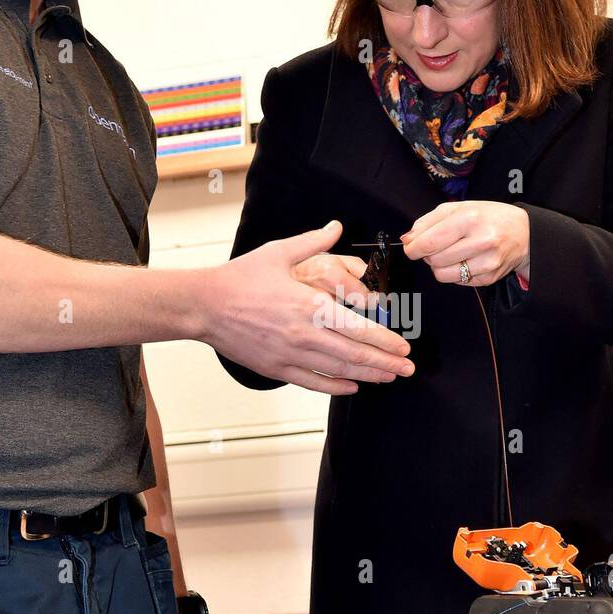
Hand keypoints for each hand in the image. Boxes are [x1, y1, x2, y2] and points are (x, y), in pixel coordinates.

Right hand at [199, 221, 413, 395]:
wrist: (204, 306)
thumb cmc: (239, 278)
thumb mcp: (279, 252)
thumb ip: (313, 242)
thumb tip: (337, 226)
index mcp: (309, 305)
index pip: (358, 328)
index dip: (385, 341)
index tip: (403, 347)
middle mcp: (303, 334)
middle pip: (354, 354)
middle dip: (386, 362)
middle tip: (408, 368)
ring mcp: (290, 355)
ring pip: (338, 371)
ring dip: (368, 375)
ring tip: (389, 377)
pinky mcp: (276, 369)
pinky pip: (313, 383)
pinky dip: (336, 386)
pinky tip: (353, 386)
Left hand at [402, 202, 529, 286]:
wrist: (524, 233)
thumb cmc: (488, 217)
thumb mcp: (459, 208)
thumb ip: (429, 221)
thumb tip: (407, 239)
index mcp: (470, 218)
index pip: (430, 241)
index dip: (414, 248)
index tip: (412, 248)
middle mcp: (481, 240)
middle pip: (434, 259)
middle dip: (428, 255)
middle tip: (437, 246)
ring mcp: (487, 262)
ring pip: (443, 274)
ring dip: (439, 266)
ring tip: (450, 254)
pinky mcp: (489, 277)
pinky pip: (457, 281)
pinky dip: (455, 272)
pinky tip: (466, 260)